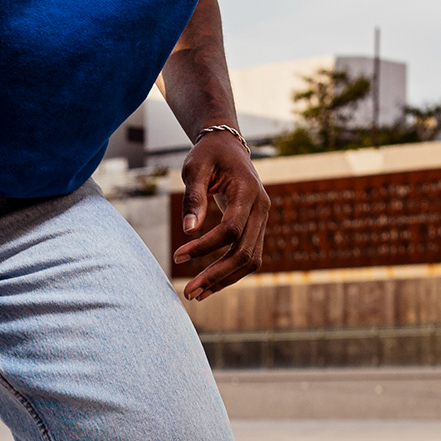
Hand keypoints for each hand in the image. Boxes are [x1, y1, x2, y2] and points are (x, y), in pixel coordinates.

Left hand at [173, 136, 269, 299]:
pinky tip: (209, 284)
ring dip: (225, 280)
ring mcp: (263, 219)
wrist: (228, 146)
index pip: (231, 229)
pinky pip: (249, 256)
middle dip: (216, 275)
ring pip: (251, 260)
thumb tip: (189, 230)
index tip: (178, 255)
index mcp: (248, 192)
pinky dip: (230, 273)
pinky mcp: (257, 227)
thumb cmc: (208, 155)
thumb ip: (193, 198)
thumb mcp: (195, 168)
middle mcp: (262, 208)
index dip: (205, 246)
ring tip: (197, 294)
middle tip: (188, 292)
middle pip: (245, 252)